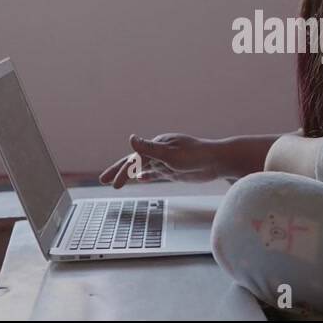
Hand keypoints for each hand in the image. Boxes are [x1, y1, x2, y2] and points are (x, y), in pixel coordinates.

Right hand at [98, 133, 219, 188]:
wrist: (219, 162)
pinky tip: (141, 180)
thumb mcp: (171, 154)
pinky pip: (156, 173)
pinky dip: (146, 176)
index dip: (122, 171)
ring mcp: (166, 161)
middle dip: (119, 171)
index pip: (134, 159)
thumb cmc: (197, 156)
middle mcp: (160, 151)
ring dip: (129, 174)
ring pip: (143, 168)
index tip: (112, 184)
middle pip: (135, 162)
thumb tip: (130, 138)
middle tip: (103, 180)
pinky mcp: (175, 169)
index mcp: (157, 145)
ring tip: (116, 182)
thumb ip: (150, 148)